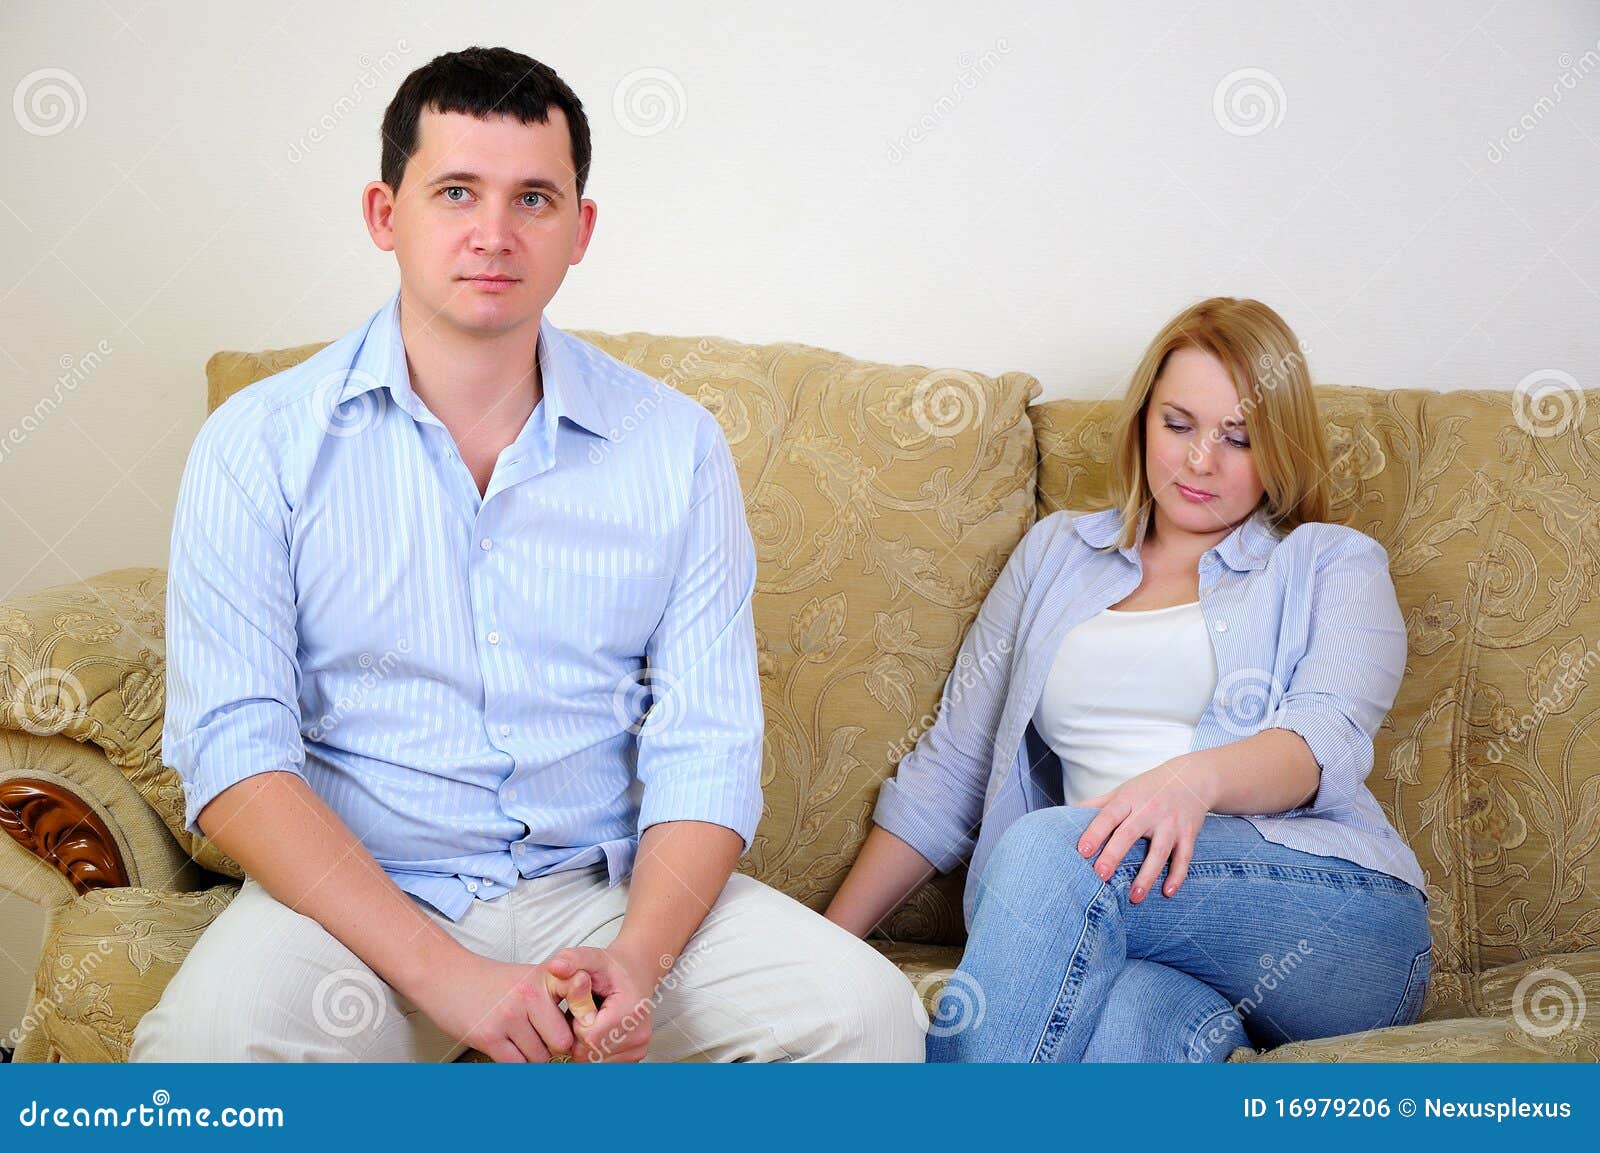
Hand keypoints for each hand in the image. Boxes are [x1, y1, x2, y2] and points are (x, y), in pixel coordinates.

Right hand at [412, 948, 595, 1062]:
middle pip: (561, 1042)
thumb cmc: (489, 980)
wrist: (445, 974)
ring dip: (531, 1057)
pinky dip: (515, 1063)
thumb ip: (553, 997)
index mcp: (544, 977)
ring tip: (519, 1041)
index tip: (582, 1028)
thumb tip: (575, 1033)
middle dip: (553, 1048)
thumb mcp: (528, 976)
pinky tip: (507, 1049)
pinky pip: (516, 1065)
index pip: (579, 1001)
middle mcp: (530, 995)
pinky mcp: (489, 1036)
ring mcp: (509, 1016)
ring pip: (539, 1057)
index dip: (583, 1020)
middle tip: (541, 1041)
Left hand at [545, 943, 664, 1062]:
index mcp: (630, 1012)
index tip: (577, 1007)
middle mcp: (639, 1036)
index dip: (575, 1023)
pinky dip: (592, 1052)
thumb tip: (555, 966)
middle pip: (589, 1054)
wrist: (635, 974)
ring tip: (588, 1021)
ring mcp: (638, 1050)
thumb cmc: (611, 968)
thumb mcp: (591, 957)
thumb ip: (572, 959)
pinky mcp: (634, 1059)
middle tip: (579, 1015)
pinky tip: (596, 1032)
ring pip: (592, 1063)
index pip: (588, 1038)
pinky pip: (600, 1065)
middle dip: (576, 1037)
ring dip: (583, 1046)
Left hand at [1070, 754, 1214, 902]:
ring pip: (1159, 851)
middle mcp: (1149, 810)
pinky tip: (1167, 892)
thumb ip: (1097, 805)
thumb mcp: (1123, 791)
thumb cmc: (1149, 788)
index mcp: (1129, 800)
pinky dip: (1177, 875)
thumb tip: (1066, 814)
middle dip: (1114, 855)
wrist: (1192, 776)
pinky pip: (1184, 857)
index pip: (1108, 816)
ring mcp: (1170, 823)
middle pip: (1129, 834)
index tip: (1082, 851)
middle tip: (1100, 876)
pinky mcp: (1188, 834)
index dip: (1095, 832)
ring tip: (1134, 897)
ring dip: (1147, 875)